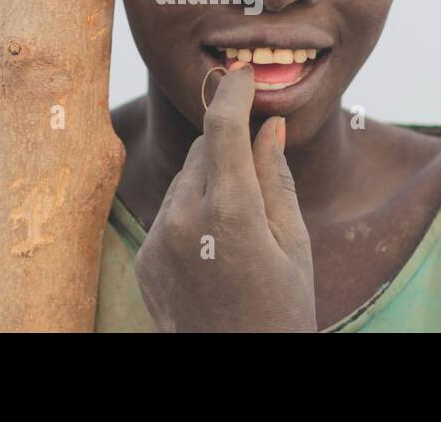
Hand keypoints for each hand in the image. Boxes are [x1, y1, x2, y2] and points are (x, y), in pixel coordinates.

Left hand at [134, 63, 315, 331]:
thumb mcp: (294, 244)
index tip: (243, 75)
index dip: (233, 91)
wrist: (236, 365)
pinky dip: (191, 214)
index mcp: (231, 213)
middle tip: (257, 171)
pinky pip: (169, 212)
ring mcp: (159, 240)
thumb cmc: (281, 310)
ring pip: (184, 179)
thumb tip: (269, 124)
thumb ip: (275, 177)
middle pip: (203, 150)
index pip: (223, 126)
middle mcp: (185, 220)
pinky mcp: (145, 258)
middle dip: (229, 146)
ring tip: (239, 230)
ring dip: (209, 182)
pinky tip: (215, 250)